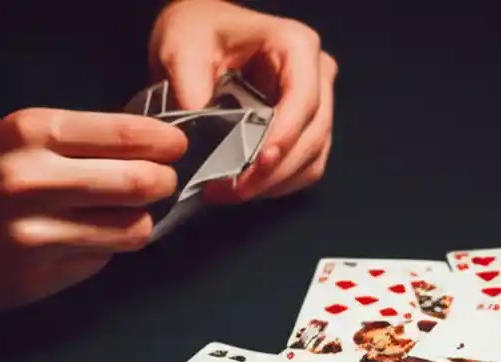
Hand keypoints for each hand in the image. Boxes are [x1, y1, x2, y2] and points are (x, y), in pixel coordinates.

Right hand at [0, 109, 185, 313]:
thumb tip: (140, 143)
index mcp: (27, 134)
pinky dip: (101, 251)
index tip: (174, 146)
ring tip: (115, 216)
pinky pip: (102, 260)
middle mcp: (34, 181)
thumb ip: (69, 142)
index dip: (163, 142)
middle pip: (143, 183)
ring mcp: (38, 233)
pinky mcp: (40, 276)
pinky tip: (73, 243)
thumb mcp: (3, 141)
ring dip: (136, 222)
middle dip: (161, 182)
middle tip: (156, 182)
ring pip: (134, 229)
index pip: (126, 134)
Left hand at [150, 0, 337, 201]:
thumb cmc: (198, 30)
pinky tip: (248, 186)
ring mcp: (318, 101)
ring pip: (314, 156)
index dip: (285, 137)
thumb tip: (196, 134)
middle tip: (235, 190)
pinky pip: (306, 164)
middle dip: (276, 170)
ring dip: (278, 182)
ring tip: (234, 192)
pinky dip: (280, 182)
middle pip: (313, 134)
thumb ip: (188, 82)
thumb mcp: (182, 45)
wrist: (202, 33)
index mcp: (296, 45)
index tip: (258, 164)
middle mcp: (317, 73)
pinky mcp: (307, 125)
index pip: (303, 99)